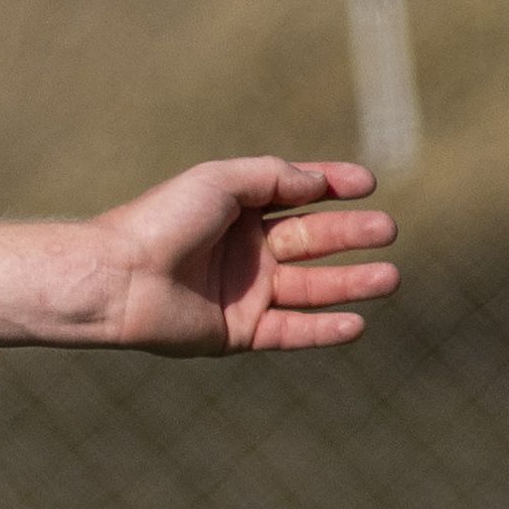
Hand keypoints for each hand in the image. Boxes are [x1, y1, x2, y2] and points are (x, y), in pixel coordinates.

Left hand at [89, 159, 402, 353]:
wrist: (118, 277)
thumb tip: (319, 182)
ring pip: (312, 288)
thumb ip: (273, 177)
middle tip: (387, 230)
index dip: (333, 187)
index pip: (298, 196)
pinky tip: (357, 321)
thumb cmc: (160, 221)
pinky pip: (291, 331)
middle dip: (352, 235)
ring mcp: (244, 293)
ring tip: (390, 277)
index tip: (368, 184)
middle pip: (313, 241)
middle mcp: (245, 252)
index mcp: (237, 212)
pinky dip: (324, 329)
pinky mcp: (238, 332)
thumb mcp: (219, 181)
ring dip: (353, 283)